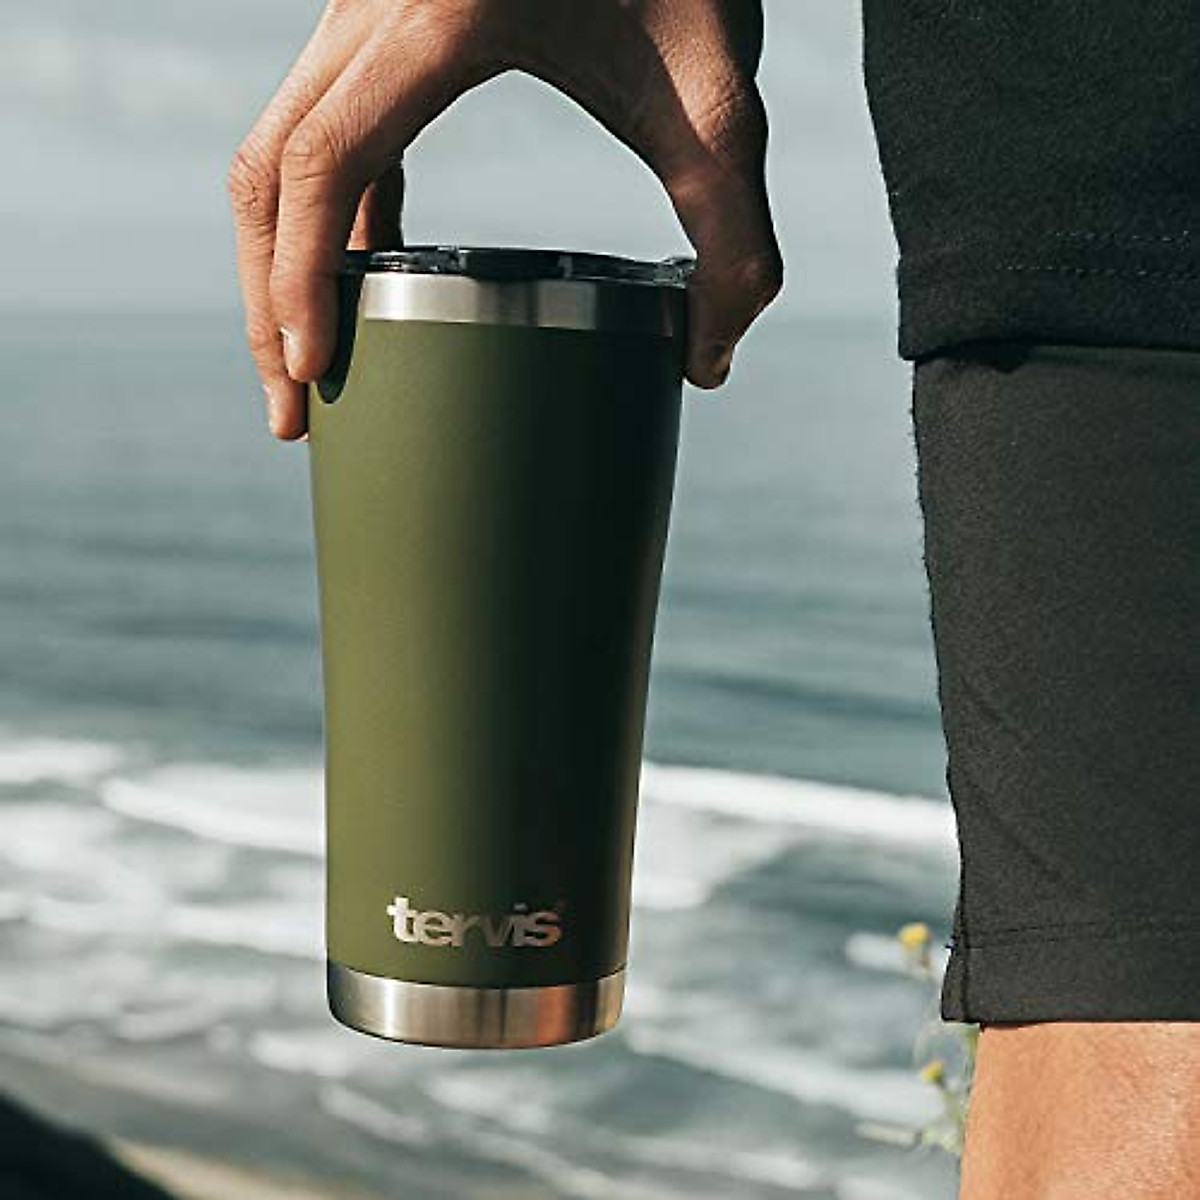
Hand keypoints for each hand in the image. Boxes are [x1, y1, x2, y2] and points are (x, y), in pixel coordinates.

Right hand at [229, 0, 783, 439]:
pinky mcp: (384, 24)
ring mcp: (367, 6)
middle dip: (269, 300)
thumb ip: (735, 237)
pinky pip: (323, 128)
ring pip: (278, 148)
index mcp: (437, 14)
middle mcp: (373, 0)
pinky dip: (327, 217)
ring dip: (279, 263)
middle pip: (271, 168)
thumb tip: (706, 365)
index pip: (326, 163)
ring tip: (307, 367)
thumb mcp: (720, 101)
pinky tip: (360, 283)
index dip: (301, 281)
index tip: (311, 375)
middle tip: (293, 412)